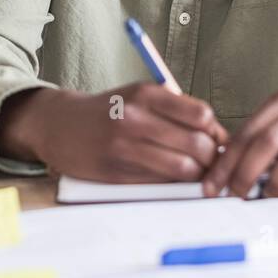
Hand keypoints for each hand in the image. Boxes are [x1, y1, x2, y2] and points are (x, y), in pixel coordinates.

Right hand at [0, 83, 228, 182]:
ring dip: (196, 175)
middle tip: (211, 162)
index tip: (215, 139)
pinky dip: (173, 184)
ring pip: (182, 168)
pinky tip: (171, 178)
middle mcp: (135, 117)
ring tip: (195, 173)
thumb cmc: (108, 111)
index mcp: (145, 93)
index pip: (200, 115)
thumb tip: (217, 134)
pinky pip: (160, 183)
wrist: (60, 125)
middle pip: (196, 144)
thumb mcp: (138, 96)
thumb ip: (175, 110)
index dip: (215, 131)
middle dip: (212, 157)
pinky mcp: (116, 172)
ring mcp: (124, 147)